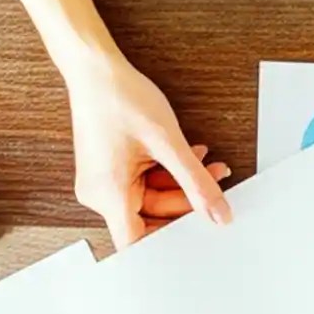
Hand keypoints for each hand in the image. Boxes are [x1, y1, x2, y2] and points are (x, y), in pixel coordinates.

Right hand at [65, 52, 231, 249]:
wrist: (96, 68)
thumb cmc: (119, 97)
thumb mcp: (168, 142)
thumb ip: (197, 181)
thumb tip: (218, 212)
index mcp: (107, 194)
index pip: (137, 242)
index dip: (167, 245)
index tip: (196, 240)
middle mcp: (100, 193)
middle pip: (150, 217)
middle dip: (185, 201)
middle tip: (213, 187)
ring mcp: (104, 181)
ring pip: (152, 197)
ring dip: (181, 182)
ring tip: (208, 166)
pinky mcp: (110, 169)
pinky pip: (144, 182)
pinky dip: (168, 172)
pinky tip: (189, 157)